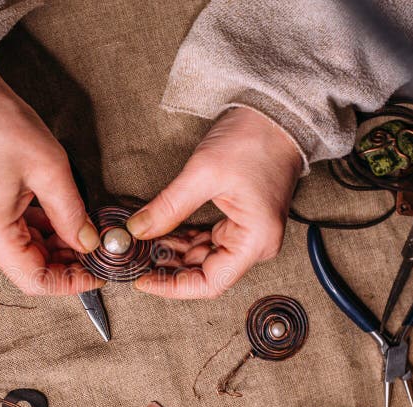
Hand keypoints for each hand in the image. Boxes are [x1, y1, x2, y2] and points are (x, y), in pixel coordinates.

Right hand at [0, 58, 101, 294]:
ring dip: (62, 247)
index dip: (72, 283)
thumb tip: (90, 243)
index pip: (36, 280)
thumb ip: (73, 214)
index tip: (99, 274)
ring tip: (92, 233)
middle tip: (103, 252)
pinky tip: (71, 220)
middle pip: (33, 269)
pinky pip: (22, 234)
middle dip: (70, 264)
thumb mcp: (50, 171)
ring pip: (30, 253)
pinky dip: (48, 232)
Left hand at [127, 107, 301, 297]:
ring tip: (141, 244)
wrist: (277, 113)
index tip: (143, 280)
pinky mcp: (240, 221)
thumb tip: (138, 230)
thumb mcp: (204, 174)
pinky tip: (158, 233)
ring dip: (172, 252)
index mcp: (255, 241)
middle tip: (134, 257)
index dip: (173, 287)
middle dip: (167, 267)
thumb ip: (168, 207)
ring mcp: (248, 233)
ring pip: (203, 256)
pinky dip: (182, 239)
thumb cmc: (255, 139)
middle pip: (205, 272)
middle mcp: (256, 244)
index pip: (210, 283)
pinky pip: (207, 240)